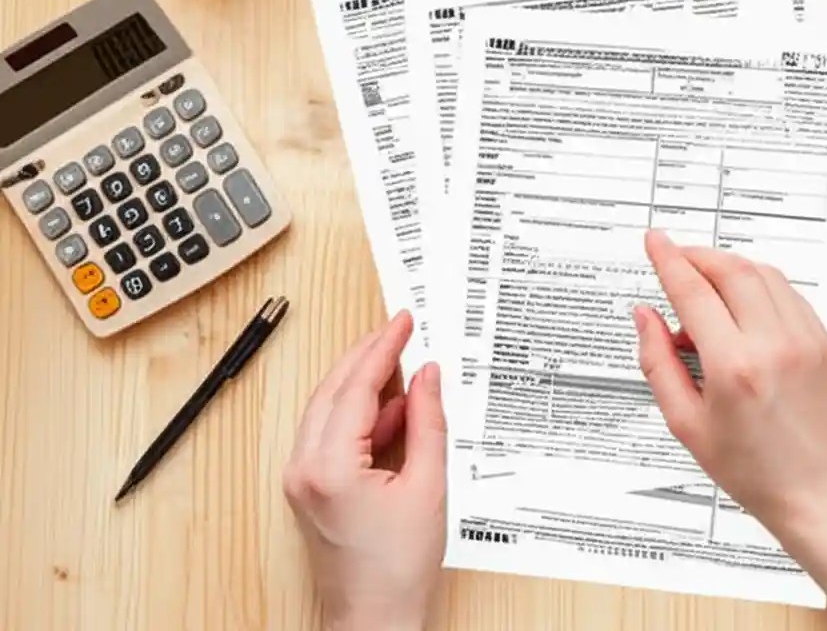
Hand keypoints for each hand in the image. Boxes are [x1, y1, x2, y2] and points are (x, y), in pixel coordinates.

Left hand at [283, 311, 446, 630]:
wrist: (374, 618)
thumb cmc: (398, 569)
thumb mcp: (428, 486)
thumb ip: (427, 422)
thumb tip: (427, 377)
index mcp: (330, 466)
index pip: (356, 387)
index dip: (383, 349)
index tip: (402, 322)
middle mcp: (304, 467)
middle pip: (333, 390)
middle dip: (367, 356)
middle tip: (398, 331)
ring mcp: (301, 478)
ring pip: (328, 409)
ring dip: (361, 384)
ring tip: (401, 365)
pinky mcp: (308, 487)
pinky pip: (329, 433)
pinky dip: (358, 414)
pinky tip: (391, 408)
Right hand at [633, 230, 826, 536]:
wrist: (814, 491)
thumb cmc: (753, 469)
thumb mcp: (686, 423)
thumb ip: (658, 363)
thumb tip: (645, 317)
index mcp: (735, 367)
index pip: (693, 292)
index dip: (668, 260)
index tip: (655, 241)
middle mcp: (774, 344)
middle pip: (731, 269)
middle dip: (698, 257)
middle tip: (676, 261)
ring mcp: (805, 339)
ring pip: (763, 273)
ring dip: (729, 268)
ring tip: (705, 293)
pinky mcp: (822, 341)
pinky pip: (788, 292)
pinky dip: (759, 286)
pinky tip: (741, 308)